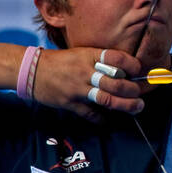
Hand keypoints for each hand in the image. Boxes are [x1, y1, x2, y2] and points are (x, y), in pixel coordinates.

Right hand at [30, 47, 145, 122]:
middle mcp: (85, 71)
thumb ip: (100, 61)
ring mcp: (77, 89)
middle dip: (132, 90)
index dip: (132, 65)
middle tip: (139, 94)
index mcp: (89, 56)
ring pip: (107, 99)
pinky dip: (100, 118)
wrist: (32, 70)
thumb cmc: (61, 61)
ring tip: (136, 107)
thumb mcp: (81, 53)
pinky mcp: (69, 103)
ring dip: (125, 105)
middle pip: (116, 83)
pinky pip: (90, 113)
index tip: (139, 70)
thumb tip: (124, 70)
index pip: (116, 59)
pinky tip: (107, 119)